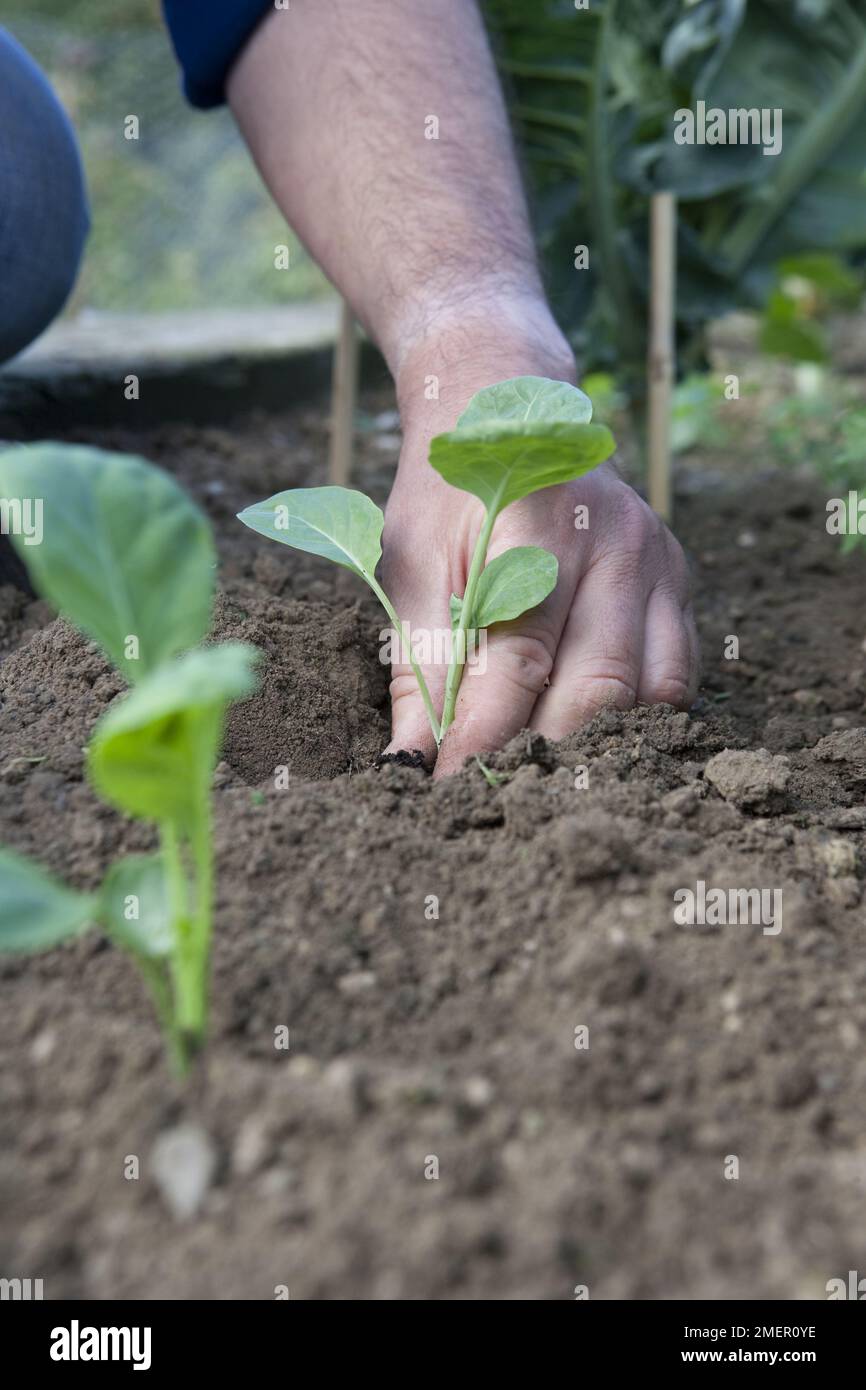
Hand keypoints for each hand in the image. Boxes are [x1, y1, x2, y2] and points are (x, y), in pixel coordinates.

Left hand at [382, 324, 698, 776]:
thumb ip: (418, 665)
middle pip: (598, 689)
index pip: (518, 664)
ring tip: (546, 768)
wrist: (511, 409)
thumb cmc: (450, 491)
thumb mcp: (413, 565)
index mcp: (537, 532)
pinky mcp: (680, 578)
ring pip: (653, 693)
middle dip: (544, 755)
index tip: (450, 789)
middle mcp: (615, 547)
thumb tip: (409, 762)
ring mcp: (659, 562)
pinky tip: (593, 730)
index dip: (482, 740)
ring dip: (601, 743)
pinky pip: (677, 672)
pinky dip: (639, 715)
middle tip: (500, 793)